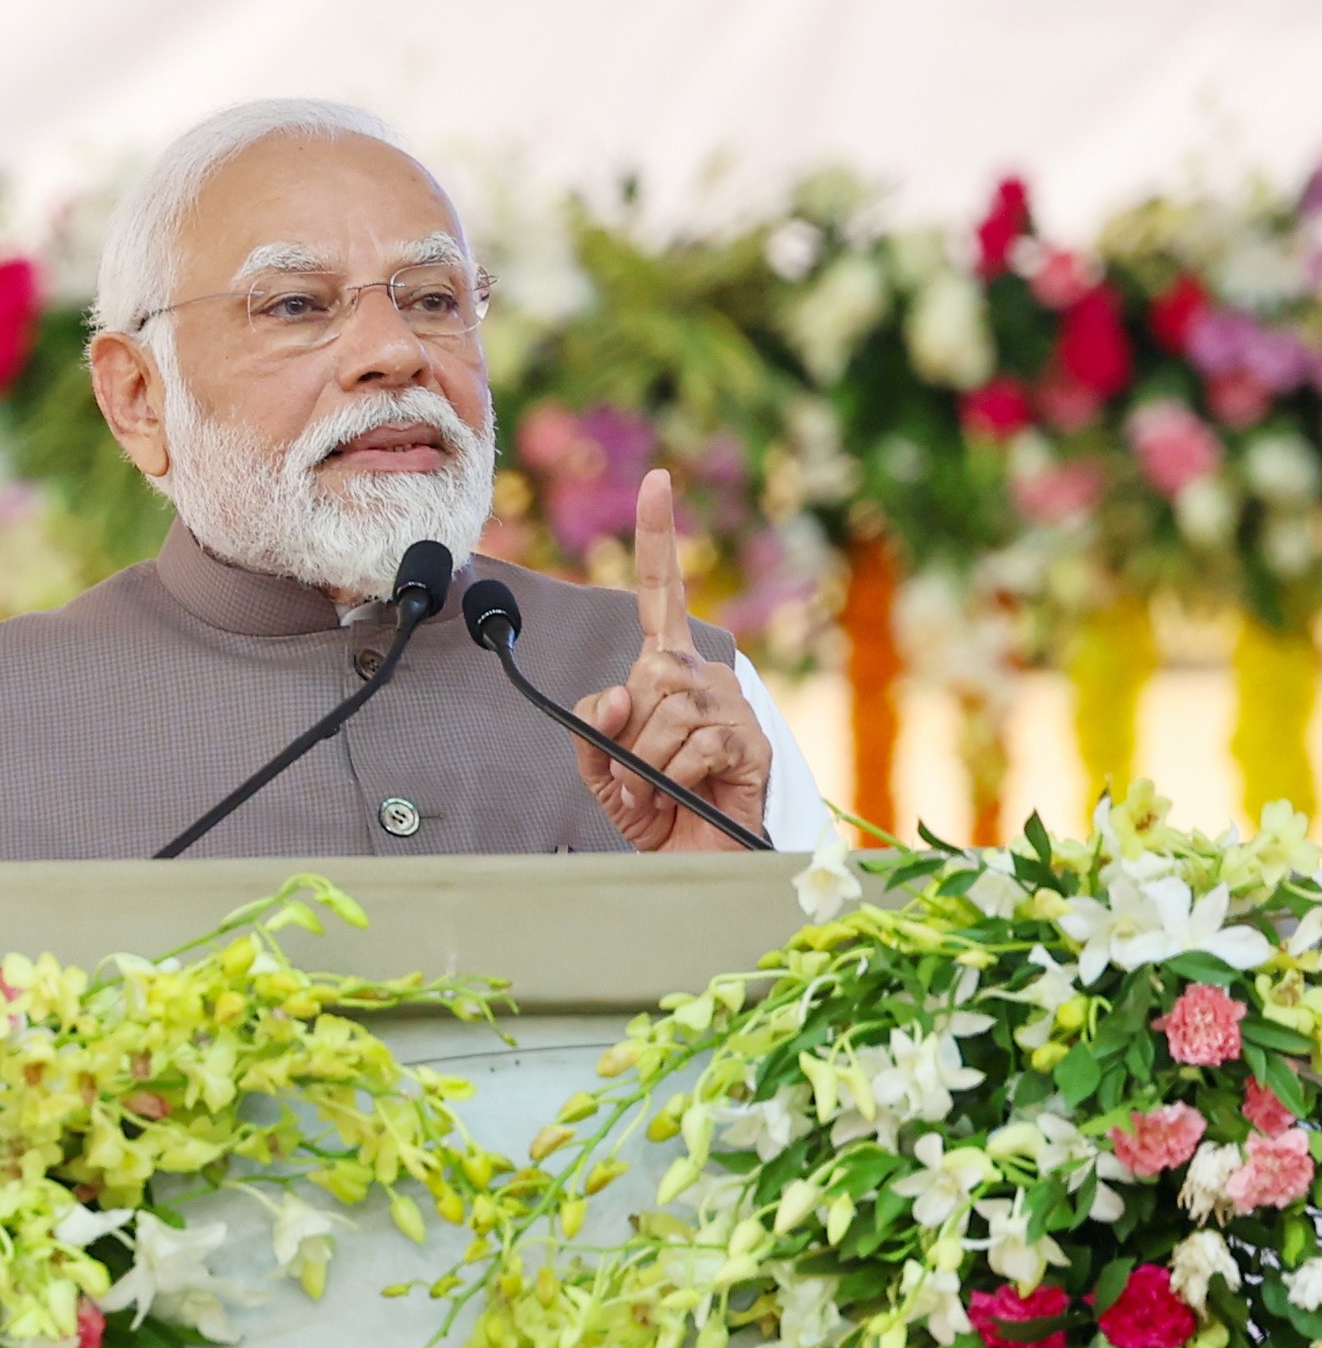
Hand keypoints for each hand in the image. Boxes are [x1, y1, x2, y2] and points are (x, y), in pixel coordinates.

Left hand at [573, 468, 771, 850]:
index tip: (658, 480)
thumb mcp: (602, 767)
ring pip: (666, 712)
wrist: (695, 867)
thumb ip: (595, 727)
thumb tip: (623, 691)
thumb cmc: (656, 811)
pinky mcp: (751, 744)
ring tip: (657, 791)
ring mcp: (733, 707)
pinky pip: (691, 745)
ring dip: (645, 763)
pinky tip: (684, 795)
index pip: (663, 594)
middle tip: (634, 774)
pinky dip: (670, 776)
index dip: (658, 537)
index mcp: (669, 670)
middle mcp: (706, 676)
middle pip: (648, 674)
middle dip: (627, 733)